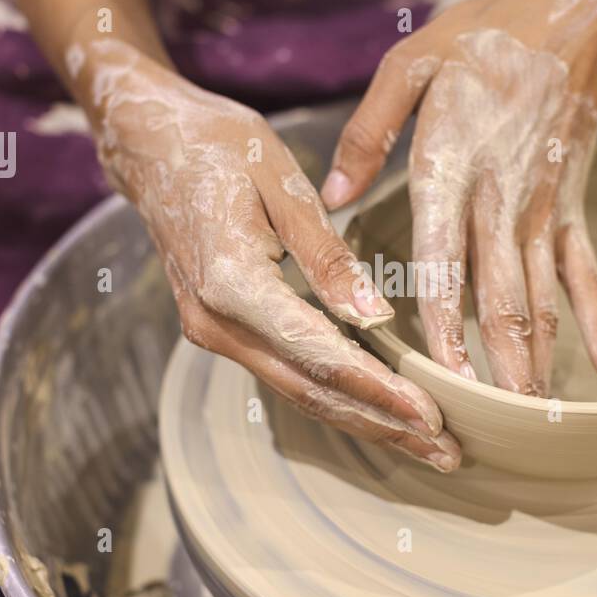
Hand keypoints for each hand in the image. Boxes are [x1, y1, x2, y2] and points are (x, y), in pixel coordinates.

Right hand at [74, 39, 461, 471]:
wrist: (149, 143)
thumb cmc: (218, 146)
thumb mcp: (283, 183)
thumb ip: (328, 257)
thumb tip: (376, 316)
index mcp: (231, 283)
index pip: (318, 354)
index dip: (379, 391)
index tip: (432, 415)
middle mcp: (215, 322)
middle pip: (311, 392)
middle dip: (383, 425)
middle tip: (447, 452)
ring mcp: (213, 332)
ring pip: (299, 393)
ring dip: (365, 421)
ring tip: (426, 446)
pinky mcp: (222, 330)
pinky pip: (285, 373)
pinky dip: (337, 396)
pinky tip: (380, 410)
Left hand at [324, 0, 596, 395]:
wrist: (575, 20)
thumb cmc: (481, 39)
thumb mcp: (408, 66)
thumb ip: (368, 133)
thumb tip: (333, 195)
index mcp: (452, 169)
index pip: (443, 262)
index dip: (444, 325)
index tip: (443, 379)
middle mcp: (499, 200)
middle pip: (498, 299)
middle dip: (494, 368)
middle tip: (491, 427)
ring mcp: (540, 210)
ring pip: (540, 299)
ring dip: (538, 361)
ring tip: (536, 420)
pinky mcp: (567, 208)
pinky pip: (584, 273)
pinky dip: (596, 321)